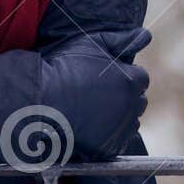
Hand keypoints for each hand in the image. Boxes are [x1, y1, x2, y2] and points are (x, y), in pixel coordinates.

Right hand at [37, 28, 151, 158]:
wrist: (37, 100)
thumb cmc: (62, 68)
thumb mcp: (91, 43)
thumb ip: (122, 39)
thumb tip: (146, 35)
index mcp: (132, 80)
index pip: (139, 78)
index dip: (121, 76)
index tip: (101, 77)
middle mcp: (132, 105)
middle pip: (137, 100)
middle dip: (123, 96)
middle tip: (94, 93)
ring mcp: (121, 128)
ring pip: (129, 121)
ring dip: (118, 115)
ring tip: (90, 109)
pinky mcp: (108, 147)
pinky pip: (117, 140)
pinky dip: (108, 134)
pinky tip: (90, 125)